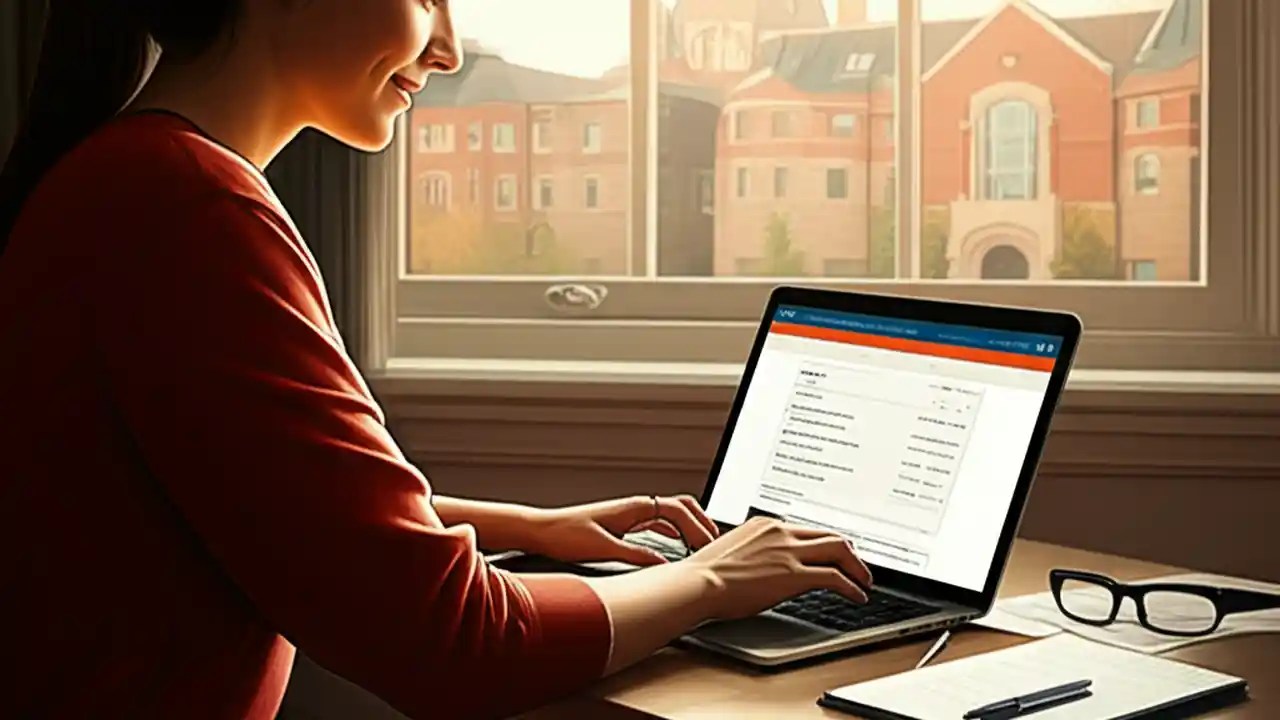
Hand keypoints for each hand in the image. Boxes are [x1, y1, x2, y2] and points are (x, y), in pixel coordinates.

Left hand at [526, 495, 719, 565]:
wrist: (543, 530)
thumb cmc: (566, 535)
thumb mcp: (604, 548)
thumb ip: (636, 556)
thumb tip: (664, 566)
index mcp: (634, 508)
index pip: (678, 510)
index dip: (697, 527)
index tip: (708, 545)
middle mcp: (636, 507)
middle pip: (682, 506)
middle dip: (702, 522)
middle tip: (716, 545)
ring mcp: (632, 514)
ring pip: (672, 514)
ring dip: (691, 527)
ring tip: (704, 547)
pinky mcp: (626, 523)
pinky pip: (660, 523)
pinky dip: (676, 532)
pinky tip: (679, 548)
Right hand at [686, 516, 872, 619]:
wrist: (698, 583)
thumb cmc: (707, 574)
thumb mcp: (735, 551)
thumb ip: (756, 552)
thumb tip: (765, 566)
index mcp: (766, 524)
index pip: (808, 530)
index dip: (827, 544)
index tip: (834, 554)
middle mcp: (781, 532)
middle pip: (829, 535)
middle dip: (850, 552)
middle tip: (858, 567)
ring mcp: (788, 552)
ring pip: (839, 550)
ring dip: (857, 567)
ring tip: (864, 582)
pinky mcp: (794, 575)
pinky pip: (835, 577)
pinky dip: (851, 586)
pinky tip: (856, 596)